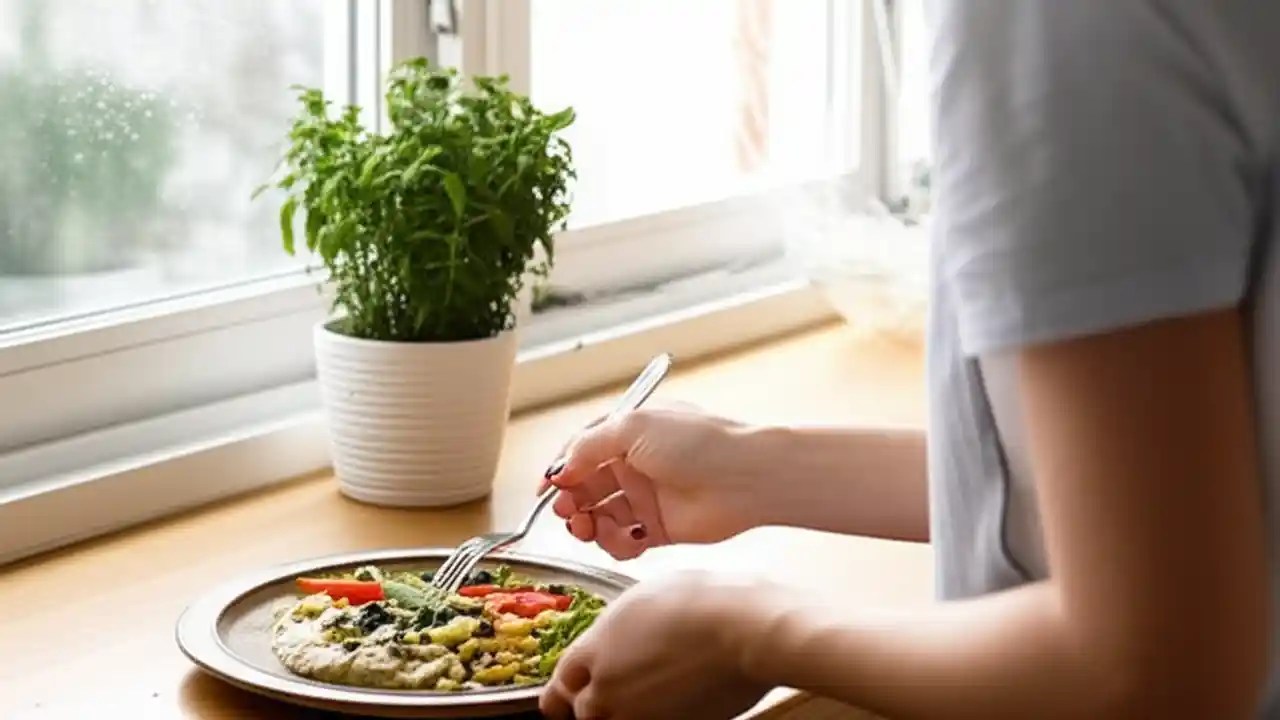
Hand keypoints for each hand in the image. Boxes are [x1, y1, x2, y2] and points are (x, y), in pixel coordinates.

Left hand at [539, 571, 776, 719]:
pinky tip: (673, 703)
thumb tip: (612, 641)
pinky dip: (656, 717)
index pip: (561, 683)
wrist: (745, 631)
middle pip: (583, 712)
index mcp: (594, 649)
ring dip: (622, 715)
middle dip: (593, 704)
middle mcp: (607, 689)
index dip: (570, 686)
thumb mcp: (644, 598)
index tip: (577, 688)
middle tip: (614, 694)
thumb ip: (614, 629)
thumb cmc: (702, 602)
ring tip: (647, 697)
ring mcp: (637, 716)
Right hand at [541, 404, 764, 558]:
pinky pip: (624, 541)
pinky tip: (627, 539)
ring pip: (600, 517)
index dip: (560, 471)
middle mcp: (633, 465)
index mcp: (627, 434)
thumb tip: (559, 468)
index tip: (545, 491)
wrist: (745, 477)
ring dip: (589, 525)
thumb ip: (588, 446)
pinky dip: (617, 543)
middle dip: (570, 501)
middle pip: (585, 488)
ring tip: (590, 528)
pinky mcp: (658, 529)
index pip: (580, 452)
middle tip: (567, 511)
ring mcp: (645, 498)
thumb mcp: (633, 427)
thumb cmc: (698, 441)